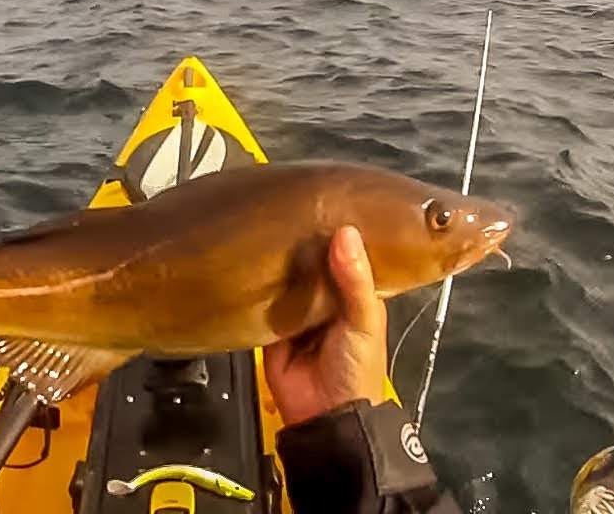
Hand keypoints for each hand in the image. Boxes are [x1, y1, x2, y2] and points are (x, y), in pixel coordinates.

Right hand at [264, 226, 388, 425]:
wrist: (325, 415)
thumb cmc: (358, 368)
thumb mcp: (364, 320)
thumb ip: (355, 279)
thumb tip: (344, 233)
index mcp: (355, 294)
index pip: (347, 254)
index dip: (340, 231)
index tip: (326, 198)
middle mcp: (326, 299)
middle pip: (312, 263)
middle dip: (303, 243)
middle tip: (287, 206)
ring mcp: (297, 311)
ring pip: (286, 278)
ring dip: (278, 261)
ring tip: (265, 224)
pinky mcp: (271, 325)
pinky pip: (262, 300)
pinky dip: (257, 285)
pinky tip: (249, 258)